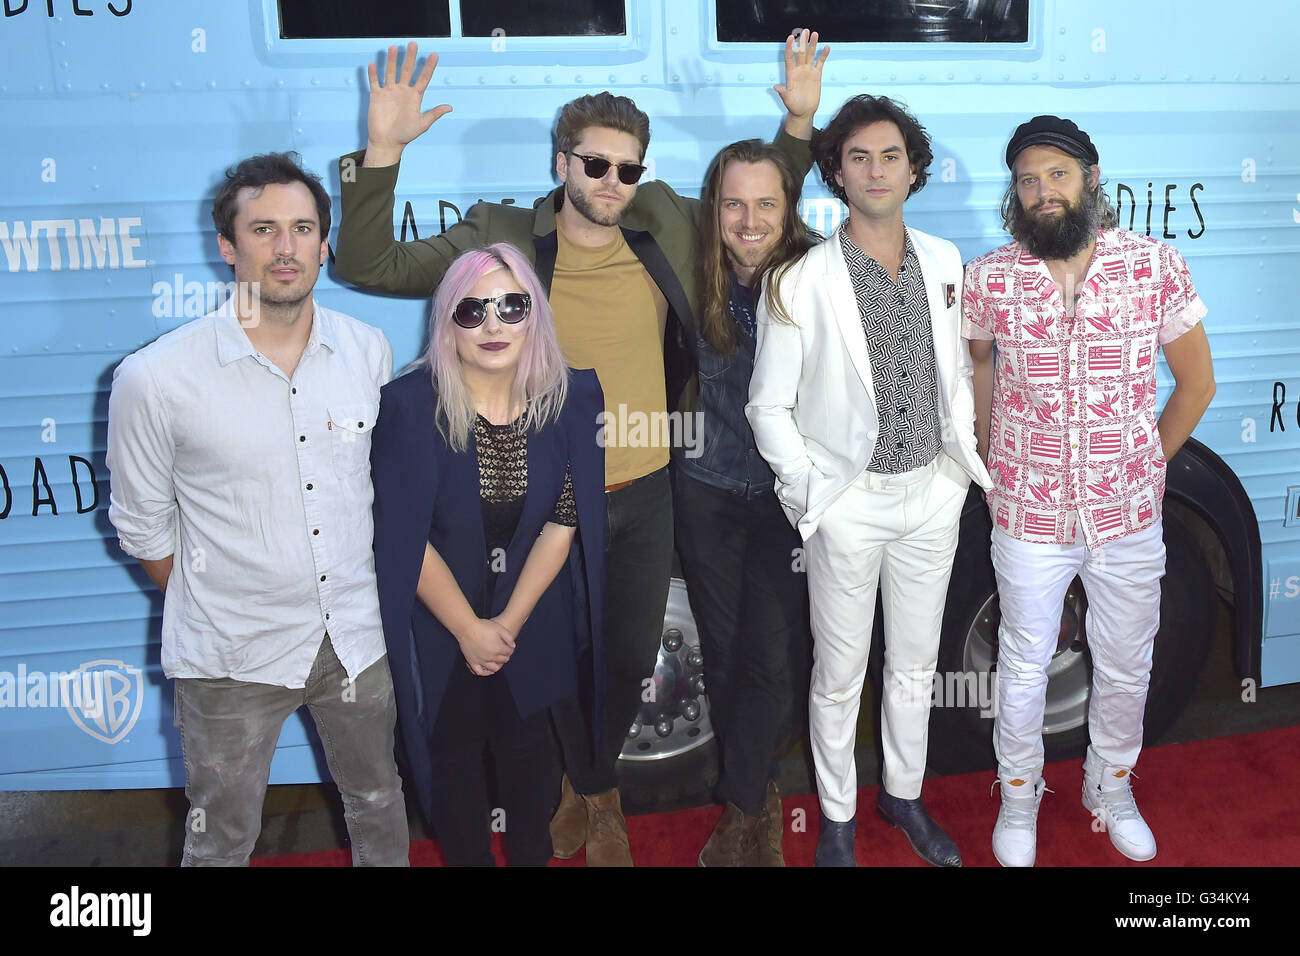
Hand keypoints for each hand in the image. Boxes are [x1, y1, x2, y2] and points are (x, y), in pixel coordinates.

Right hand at [364, 42, 452, 165]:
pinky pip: (375, 82)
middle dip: (410, 58)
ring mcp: (389, 92)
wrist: (387, 142)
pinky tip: (373, 64)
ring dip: (392, 60)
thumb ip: (434, 114)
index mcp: (414, 97)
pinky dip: (373, 74)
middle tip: (413, 44)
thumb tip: (449, 107)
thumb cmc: (405, 134)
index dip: (429, 67)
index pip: (423, 78)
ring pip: (390, 72)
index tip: (434, 55)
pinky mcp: (377, 96)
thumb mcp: (422, 124)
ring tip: (393, 48)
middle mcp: (402, 91)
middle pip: (407, 70)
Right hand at [457, 618, 514, 676]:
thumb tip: (513, 646)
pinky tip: (487, 670)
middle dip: (505, 656)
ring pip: (494, 668)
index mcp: (498, 648)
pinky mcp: (472, 662)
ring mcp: (481, 660)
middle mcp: (490, 656)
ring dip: (498, 664)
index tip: (509, 647)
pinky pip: (479, 672)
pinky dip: (485, 672)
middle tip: (504, 652)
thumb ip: (508, 637)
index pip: (509, 652)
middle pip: (503, 660)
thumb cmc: (482, 626)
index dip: (510, 649)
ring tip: (497, 659)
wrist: (466, 628)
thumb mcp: (499, 628)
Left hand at [775, 28, 828, 134]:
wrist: (804, 112)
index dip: (790, 47)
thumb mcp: (788, 100)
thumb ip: (783, 93)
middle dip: (802, 42)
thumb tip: (776, 87)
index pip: (789, 57)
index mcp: (791, 74)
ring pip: (810, 55)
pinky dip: (823, 55)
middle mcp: (799, 70)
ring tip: (815, 33)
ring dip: (813, 44)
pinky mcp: (816, 75)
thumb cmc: (794, 107)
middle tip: (805, 31)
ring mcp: (808, 71)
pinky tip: (826, 48)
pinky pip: (820, 63)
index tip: (791, 38)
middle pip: (801, 53)